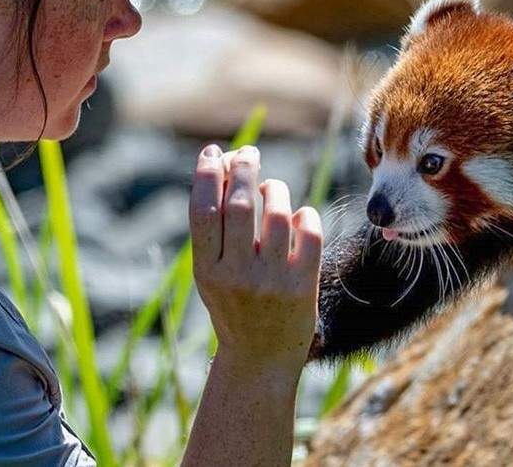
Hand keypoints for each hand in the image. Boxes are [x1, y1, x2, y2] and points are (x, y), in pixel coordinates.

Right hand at [189, 144, 322, 376]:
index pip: (204, 210)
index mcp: (206, 271)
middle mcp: (237, 276)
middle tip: (250, 154)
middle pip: (241, 205)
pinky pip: (309, 232)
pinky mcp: (304, 288)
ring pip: (278, 212)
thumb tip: (227, 167)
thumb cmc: (233, 304)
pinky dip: (304, 214)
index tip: (214, 152)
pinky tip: (298, 217)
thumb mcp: (211, 273)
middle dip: (245, 169)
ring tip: (272, 189)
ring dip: (276, 189)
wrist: (261, 360)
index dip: (208, 175)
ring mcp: (272, 283)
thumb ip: (215, 229)